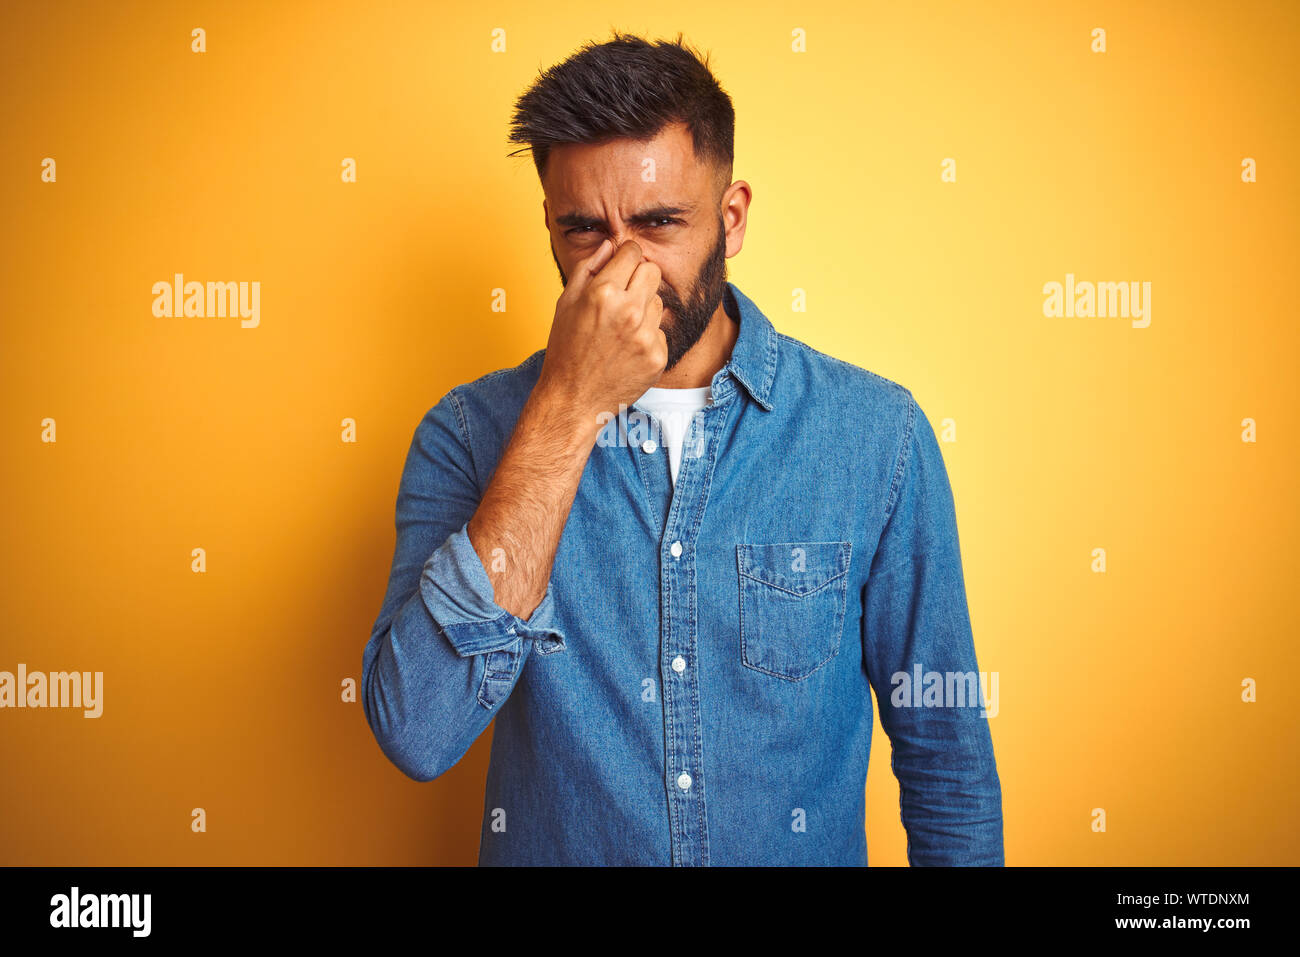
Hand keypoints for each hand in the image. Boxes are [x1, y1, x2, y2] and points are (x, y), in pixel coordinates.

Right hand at [535, 239, 666, 421]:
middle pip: (653, 271)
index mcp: (603, 293)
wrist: (573, 398)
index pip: (632, 252)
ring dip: (643, 308)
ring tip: (620, 328)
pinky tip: (627, 349)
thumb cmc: (565, 349)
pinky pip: (660, 330)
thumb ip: (588, 268)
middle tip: (623, 295)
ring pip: (658, 301)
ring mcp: (646, 336)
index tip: (621, 265)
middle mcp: (629, 311)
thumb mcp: (566, 303)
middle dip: (639, 277)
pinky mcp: (658, 357)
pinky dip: (647, 336)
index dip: (625, 256)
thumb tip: (609, 244)